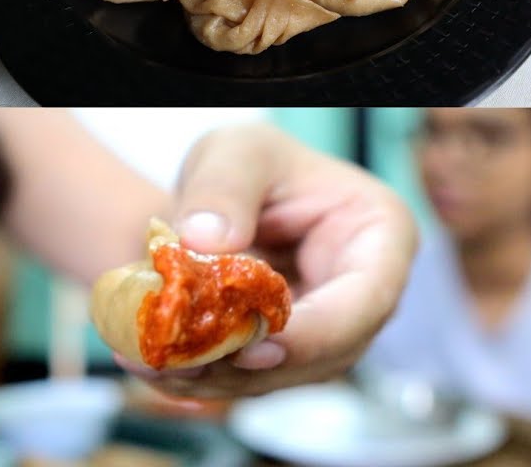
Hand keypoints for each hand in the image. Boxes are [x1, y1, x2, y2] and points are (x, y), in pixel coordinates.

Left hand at [116, 124, 417, 398]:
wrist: (219, 196)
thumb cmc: (247, 163)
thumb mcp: (237, 151)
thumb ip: (224, 187)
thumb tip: (205, 240)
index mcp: (380, 237)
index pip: (365, 300)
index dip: (312, 334)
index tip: (251, 348)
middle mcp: (365, 296)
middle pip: (324, 352)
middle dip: (248, 366)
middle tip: (180, 361)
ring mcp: (327, 331)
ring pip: (283, 375)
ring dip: (217, 379)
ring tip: (152, 362)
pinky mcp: (284, 353)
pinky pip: (249, 378)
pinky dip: (201, 376)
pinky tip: (151, 364)